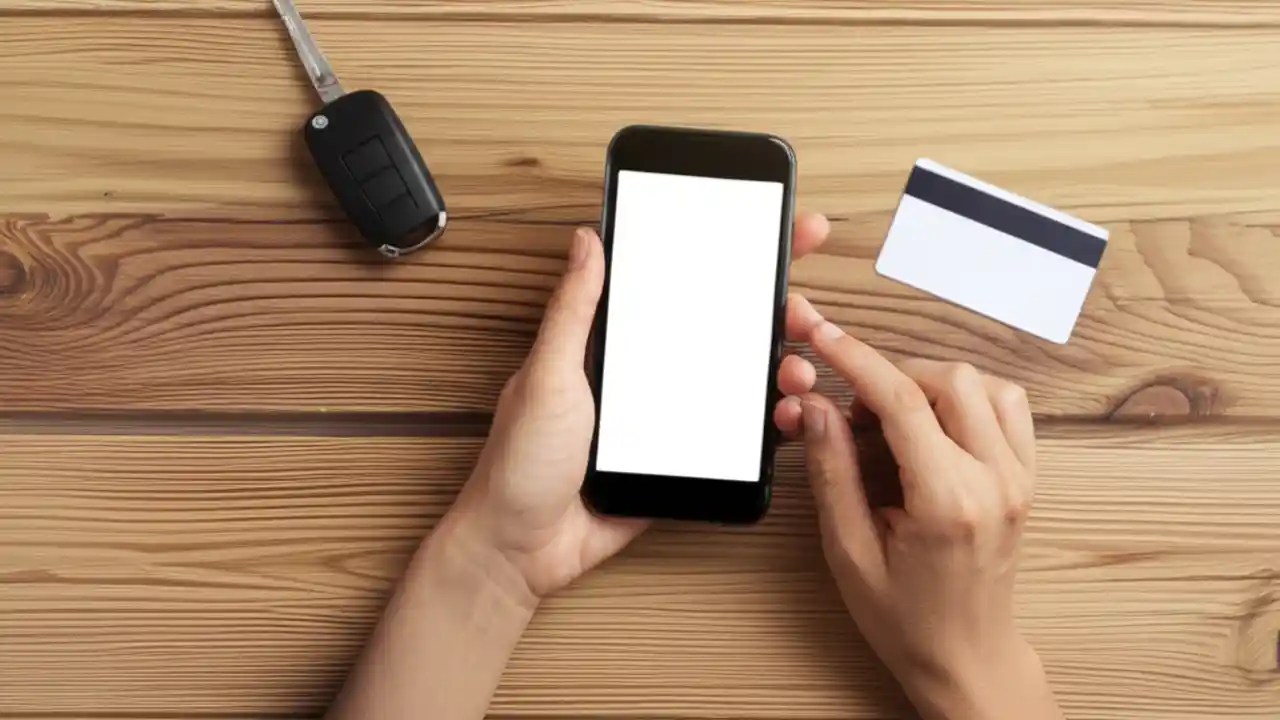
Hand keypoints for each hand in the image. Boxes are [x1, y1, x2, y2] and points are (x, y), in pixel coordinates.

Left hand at [447, 214, 832, 603]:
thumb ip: (574, 311)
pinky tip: (785, 415)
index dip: (719, 250)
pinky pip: (730, 433)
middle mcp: (644, 371)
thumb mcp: (547, 375)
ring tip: (796, 368)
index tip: (768, 222)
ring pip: (734, 378)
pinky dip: (763, 423)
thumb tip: (589, 238)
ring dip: (775, 367)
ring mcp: (666, 415)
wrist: (523, 550)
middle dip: (770, 308)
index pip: (673, 281)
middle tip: (804, 304)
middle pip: (718, 325)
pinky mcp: (680, 458)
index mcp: (610, 341)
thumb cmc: (519, 463)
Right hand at [789, 299, 1061, 719]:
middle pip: (946, 378)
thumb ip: (833, 472)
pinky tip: (931, 423)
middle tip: (851, 407)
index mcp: (948, 501)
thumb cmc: (907, 618)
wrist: (966, 656)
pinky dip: (966, 397)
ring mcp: (1018, 477)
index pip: (901, 400)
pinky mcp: (1025, 476)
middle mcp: (995, 481)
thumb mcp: (849, 551)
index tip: (821, 334)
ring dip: (929, 383)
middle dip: (888, 373)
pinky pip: (1007, 405)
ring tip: (890, 419)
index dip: (854, 357)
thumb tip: (815, 407)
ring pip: (982, 383)